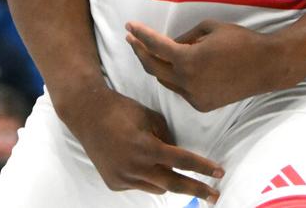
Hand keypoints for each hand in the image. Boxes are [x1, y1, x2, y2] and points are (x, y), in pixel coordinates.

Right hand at [59, 86, 223, 202]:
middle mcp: (135, 167)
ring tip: (162, 163)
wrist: (86, 114)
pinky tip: (137, 161)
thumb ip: (166, 137)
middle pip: (173, 184)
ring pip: (156, 186)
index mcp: (146, 147)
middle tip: (215, 196)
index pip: (182, 161)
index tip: (219, 174)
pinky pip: (139, 185)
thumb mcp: (149, 116)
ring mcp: (123, 178)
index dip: (203, 168)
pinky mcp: (114, 183)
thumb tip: (177, 155)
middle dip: (196, 190)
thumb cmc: (121, 109)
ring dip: (166, 178)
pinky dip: (145, 176)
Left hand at [126, 20, 276, 112]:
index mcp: (187, 60)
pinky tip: (175, 67)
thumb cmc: (239, 41)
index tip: (129, 25)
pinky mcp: (202, 106)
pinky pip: (181, 90)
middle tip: (132, 38)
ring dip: (157, 66)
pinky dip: (175, 78)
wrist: (266, 66)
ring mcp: (194, 97)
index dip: (140, 35)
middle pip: (153, 68)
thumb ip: (184, 37)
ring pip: (166, 82)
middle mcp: (187, 82)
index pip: (155, 46)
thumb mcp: (208, 28)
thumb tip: (168, 44)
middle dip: (140, 52)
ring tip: (149, 51)